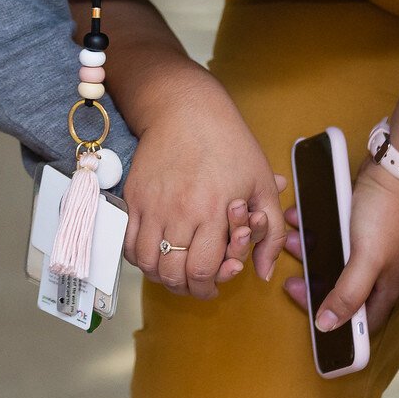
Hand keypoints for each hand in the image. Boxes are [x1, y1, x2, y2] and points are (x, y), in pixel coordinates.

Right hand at [122, 70, 287, 298]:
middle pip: (172, 274)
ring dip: (161, 275)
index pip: (203, 270)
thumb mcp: (262, 184)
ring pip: (147, 263)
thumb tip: (263, 273)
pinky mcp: (133, 197)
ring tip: (175, 269)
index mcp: (213, 210)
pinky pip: (129, 244)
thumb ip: (269, 233)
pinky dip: (140, 258)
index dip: (208, 288)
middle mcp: (178, 212)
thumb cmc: (230, 145)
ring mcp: (151, 205)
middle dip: (186, 288)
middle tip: (195, 283)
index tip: (213, 286)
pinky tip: (156, 252)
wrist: (186, 109)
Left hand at [282, 159, 398, 332]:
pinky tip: (298, 218)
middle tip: (291, 279)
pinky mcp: (358, 226)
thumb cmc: (386, 214)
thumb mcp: (367, 259)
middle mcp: (378, 272)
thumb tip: (327, 326)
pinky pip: (331, 235)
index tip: (307, 310)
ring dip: (309, 253)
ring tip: (291, 241)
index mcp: (384, 288)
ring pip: (333, 261)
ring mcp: (369, 248)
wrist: (395, 167)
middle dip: (314, 285)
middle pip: (341, 291)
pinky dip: (314, 230)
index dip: (332, 322)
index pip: (357, 321)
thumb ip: (348, 293)